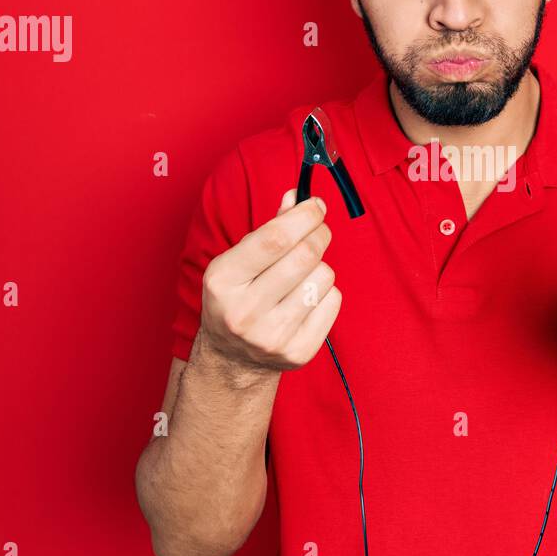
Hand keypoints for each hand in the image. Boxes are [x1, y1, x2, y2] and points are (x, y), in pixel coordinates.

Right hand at [197, 189, 341, 371]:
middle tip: (319, 230)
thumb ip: (268, 228)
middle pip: (305, 255)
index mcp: (223, 281)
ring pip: (323, 277)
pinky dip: (326, 292)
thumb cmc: (238, 298)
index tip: (316, 205)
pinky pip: (333, 302)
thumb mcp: (238, 261)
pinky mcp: (298, 353)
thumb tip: (297, 196)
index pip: (275, 239)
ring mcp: (272, 336)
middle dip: (319, 233)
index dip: (303, 216)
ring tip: (301, 276)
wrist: (234, 359)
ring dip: (320, 267)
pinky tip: (306, 300)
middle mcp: (245, 311)